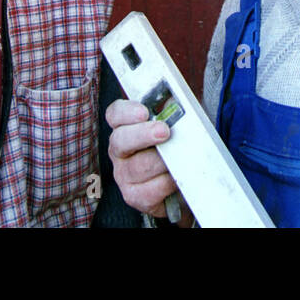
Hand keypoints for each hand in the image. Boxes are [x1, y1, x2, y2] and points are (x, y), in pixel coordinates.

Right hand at [105, 98, 177, 217]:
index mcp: (125, 128)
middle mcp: (120, 151)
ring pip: (139, 166)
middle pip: (121, 140)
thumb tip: (176, 102)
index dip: (126, 112)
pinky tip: (175, 177)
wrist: (184, 182)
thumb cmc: (176, 149)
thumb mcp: (176, 126)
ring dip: (162, 161)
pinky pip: (150, 190)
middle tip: (164, 131)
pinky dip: (166, 183)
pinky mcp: (135, 197)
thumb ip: (174, 112)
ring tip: (179, 157)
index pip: (115, 114)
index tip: (143, 112)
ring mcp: (124, 175)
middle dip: (143, 134)